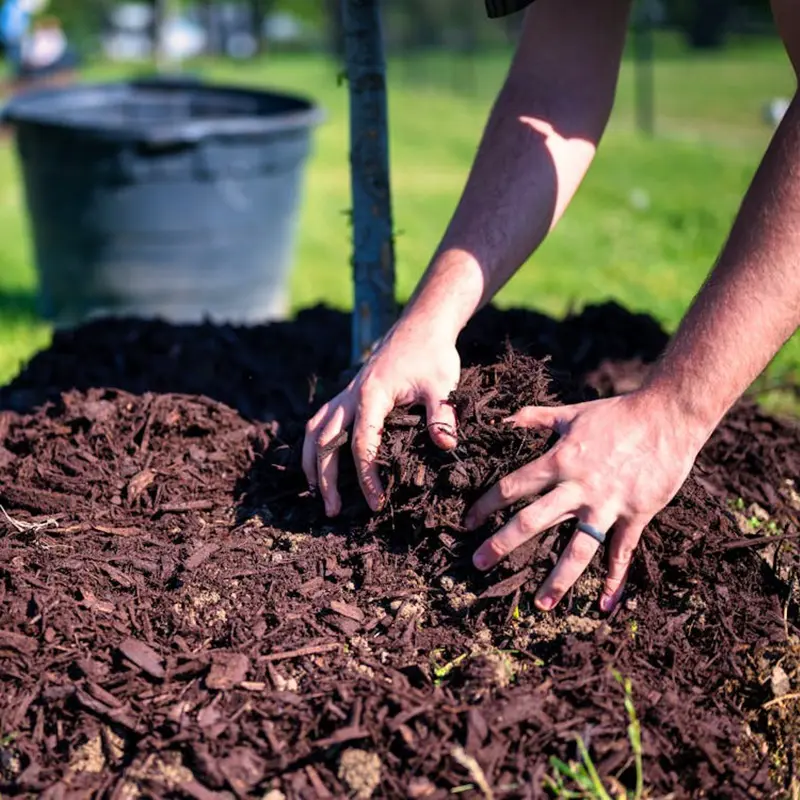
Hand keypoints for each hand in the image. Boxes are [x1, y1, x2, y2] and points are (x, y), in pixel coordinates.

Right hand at [303, 316, 460, 516]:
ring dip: (312, 463)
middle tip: (332, 511)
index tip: (376, 502)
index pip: (361, 444)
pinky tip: (318, 462)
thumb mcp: (442, 384)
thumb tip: (445, 445)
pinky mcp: (348, 393)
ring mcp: (346, 393)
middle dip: (326, 478)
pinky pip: (321, 420)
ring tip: (316, 493)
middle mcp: (351, 395)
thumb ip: (442, 415)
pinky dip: (315, 444)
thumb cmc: (433, 355)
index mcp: (371, 395)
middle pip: (326, 441)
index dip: (366, 476)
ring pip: (315, 430)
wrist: (421, 325)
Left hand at [464, 390, 709, 612]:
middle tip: (479, 564)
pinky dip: (614, 579)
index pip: (512, 487)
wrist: (667, 416)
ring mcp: (608, 505)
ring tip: (541, 604)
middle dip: (502, 544)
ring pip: (578, 549)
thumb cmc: (617, 413)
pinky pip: (622, 552)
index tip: (468, 522)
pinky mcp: (636, 515)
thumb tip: (504, 419)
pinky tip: (605, 603)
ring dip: (558, 578)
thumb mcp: (571, 412)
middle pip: (532, 521)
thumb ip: (534, 417)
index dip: (486, 505)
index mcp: (559, 461)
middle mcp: (578, 487)